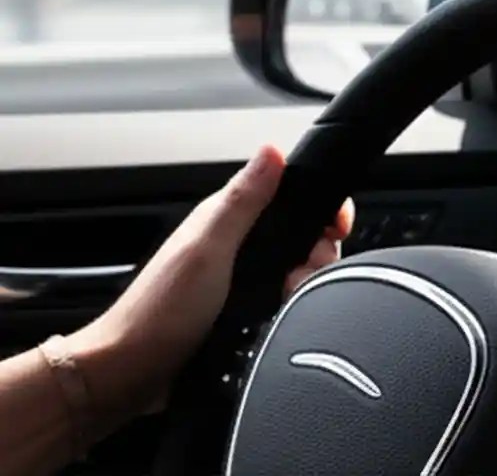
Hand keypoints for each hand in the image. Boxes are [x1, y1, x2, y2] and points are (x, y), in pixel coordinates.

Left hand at [64, 145, 352, 424]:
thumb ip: (243, 201)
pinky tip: (282, 318)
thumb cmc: (160, 310)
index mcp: (226, 219)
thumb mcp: (208, 248)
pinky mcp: (243, 311)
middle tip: (300, 276)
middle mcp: (237, 246)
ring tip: (287, 302)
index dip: (320, 206)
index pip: (289, 196)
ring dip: (305, 286)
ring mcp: (240, 280)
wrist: (133, 373)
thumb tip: (272, 151)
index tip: (337, 227)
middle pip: (303, 237)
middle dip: (317, 255)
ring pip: (299, 272)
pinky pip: (286, 301)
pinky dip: (293, 308)